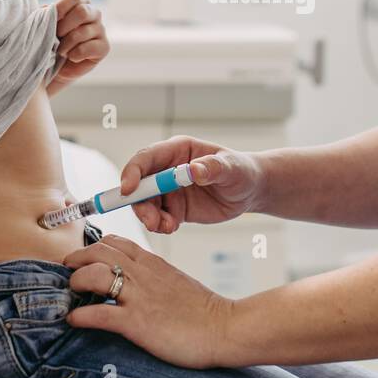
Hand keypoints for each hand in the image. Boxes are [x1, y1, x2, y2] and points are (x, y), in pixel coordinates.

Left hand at [48, 0, 107, 85]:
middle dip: (64, 27)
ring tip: (60, 50)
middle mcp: (94, 13)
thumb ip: (46, 14)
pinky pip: (86, 48)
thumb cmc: (51, 41)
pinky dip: (74, 55)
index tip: (51, 20)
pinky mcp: (104, 47)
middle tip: (56, 36)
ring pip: (82, 32)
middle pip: (82, 12)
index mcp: (81, 3)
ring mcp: (101, 30)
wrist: (56, 66)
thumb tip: (47, 9)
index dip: (60, 7)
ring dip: (66, 44)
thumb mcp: (45, 24)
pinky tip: (71, 57)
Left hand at [64, 233, 234, 368]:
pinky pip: (99, 313)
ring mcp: (139, 296)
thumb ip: (153, 277)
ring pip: (94, 274)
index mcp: (152, 262)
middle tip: (68, 270)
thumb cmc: (202, 310)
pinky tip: (74, 320)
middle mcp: (142, 273)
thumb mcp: (175, 282)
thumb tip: (133, 282)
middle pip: (98, 251)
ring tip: (72, 292)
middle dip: (76, 258)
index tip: (82, 258)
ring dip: (76, 282)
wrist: (224, 328)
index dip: (93, 246)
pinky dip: (80, 316)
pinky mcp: (137, 322)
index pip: (115, 241)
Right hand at [121, 135, 267, 234]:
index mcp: (177, 150)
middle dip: (138, 202)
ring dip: (149, 217)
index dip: (133, 172)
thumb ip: (213, 167)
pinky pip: (158, 218)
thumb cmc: (241, 170)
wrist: (249, 190)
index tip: (128, 189)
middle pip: (139, 184)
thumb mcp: (232, 167)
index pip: (147, 158)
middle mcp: (168, 169)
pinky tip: (172, 227)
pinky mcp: (175, 208)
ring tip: (166, 226)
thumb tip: (194, 170)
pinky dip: (160, 225)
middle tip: (150, 220)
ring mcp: (169, 190)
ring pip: (145, 204)